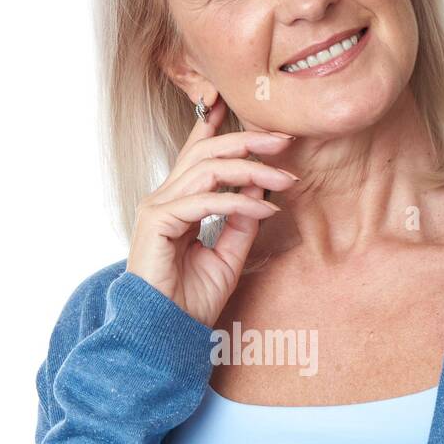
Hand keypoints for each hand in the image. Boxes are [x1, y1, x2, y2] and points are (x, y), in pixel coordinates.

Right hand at [126, 96, 297, 326]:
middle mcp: (163, 199)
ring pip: (207, 170)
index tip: (246, 111)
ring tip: (286, 179)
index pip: (196, 154)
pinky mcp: (158, 223)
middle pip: (205, 152)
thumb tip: (259, 188)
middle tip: (285, 140)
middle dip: (247, 141)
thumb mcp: (229, 255)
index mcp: (177, 202)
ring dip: (252, 170)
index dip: (217, 128)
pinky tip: (265, 208)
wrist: (167, 331)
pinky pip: (205, 201)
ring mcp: (157, 208)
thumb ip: (241, 221)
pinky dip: (239, 202)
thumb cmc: (191, 299)